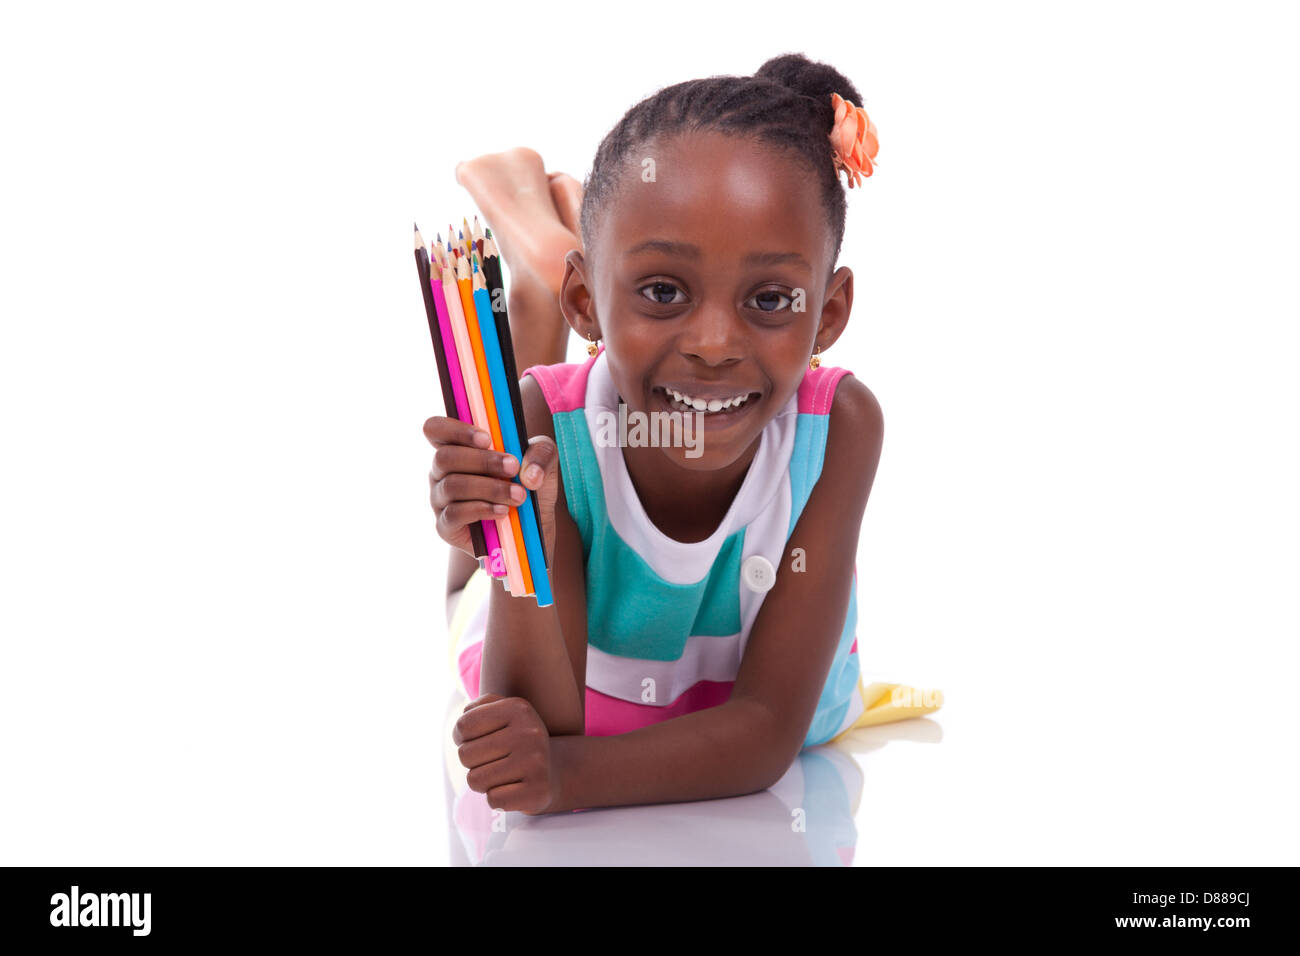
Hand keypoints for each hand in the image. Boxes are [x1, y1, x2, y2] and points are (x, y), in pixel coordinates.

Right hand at [424, 416, 558, 565]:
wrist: (526, 532)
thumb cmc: (526, 487)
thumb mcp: (541, 463)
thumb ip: (541, 453)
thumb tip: (530, 473)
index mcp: (457, 447)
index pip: (435, 428)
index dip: (455, 429)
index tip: (487, 439)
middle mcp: (442, 472)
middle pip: (444, 457)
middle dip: (482, 460)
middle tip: (513, 467)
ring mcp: (440, 499)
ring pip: (452, 485)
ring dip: (489, 488)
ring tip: (519, 495)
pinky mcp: (445, 526)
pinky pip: (454, 513)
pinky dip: (482, 509)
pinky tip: (503, 511)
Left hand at [453, 693, 560, 814]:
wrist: (552, 772)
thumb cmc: (515, 743)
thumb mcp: (502, 715)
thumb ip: (478, 707)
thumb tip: (465, 717)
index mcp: (518, 708)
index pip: (464, 726)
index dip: (462, 739)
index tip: (481, 742)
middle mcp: (529, 733)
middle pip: (465, 754)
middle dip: (473, 763)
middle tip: (495, 762)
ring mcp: (536, 762)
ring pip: (475, 780)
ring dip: (484, 782)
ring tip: (503, 775)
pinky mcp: (538, 790)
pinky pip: (493, 800)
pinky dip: (497, 799)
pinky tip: (513, 790)